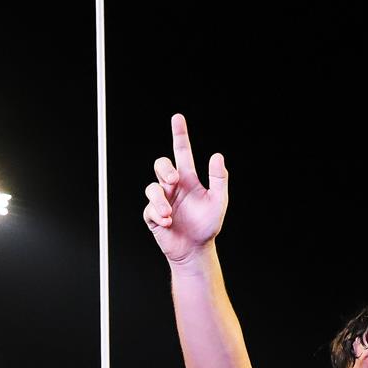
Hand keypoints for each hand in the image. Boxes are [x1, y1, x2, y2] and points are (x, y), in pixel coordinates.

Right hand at [142, 113, 228, 264]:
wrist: (195, 250)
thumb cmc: (207, 225)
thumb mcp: (218, 201)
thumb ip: (219, 178)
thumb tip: (217, 155)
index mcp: (189, 179)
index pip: (182, 152)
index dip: (180, 134)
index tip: (177, 118)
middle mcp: (173, 187)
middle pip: (161, 165)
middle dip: (164, 169)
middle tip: (174, 180)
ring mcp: (162, 200)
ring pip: (151, 187)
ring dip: (159, 200)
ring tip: (170, 214)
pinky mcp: (152, 215)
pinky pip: (149, 209)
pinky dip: (158, 215)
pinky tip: (168, 223)